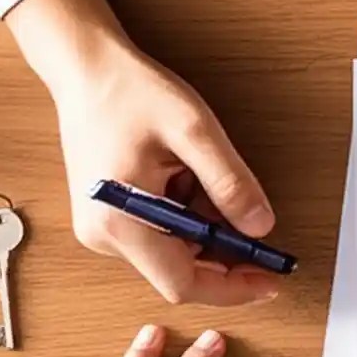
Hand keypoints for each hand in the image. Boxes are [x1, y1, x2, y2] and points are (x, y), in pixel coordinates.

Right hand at [6, 0, 280, 304]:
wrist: (86, 68)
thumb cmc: (130, 92)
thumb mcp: (194, 130)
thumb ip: (230, 183)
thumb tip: (261, 228)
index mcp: (120, 221)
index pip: (183, 283)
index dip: (232, 288)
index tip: (270, 279)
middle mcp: (104, 235)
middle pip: (180, 272)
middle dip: (224, 252)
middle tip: (255, 222)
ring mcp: (103, 229)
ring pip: (175, 253)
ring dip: (206, 228)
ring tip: (200, 173)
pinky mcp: (109, 219)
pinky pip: (161, 235)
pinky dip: (189, 217)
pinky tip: (185, 176)